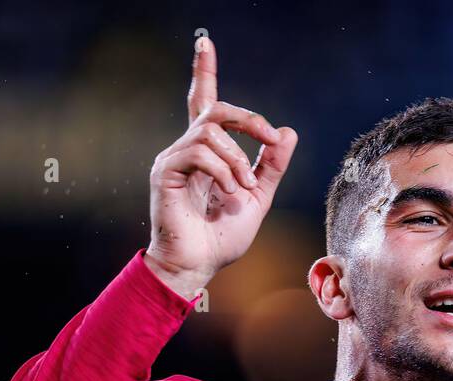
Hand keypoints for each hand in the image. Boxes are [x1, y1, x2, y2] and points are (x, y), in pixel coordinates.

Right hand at [145, 36, 297, 300]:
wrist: (199, 266)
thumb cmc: (222, 236)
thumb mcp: (258, 196)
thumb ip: (271, 165)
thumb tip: (287, 130)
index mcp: (207, 152)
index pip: (205, 102)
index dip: (205, 71)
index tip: (205, 43)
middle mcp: (187, 149)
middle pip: (215, 107)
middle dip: (247, 117)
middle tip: (267, 137)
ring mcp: (173, 159)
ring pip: (211, 131)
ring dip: (237, 159)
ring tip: (243, 189)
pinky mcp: (165, 172)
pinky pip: (199, 153)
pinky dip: (223, 171)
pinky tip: (230, 193)